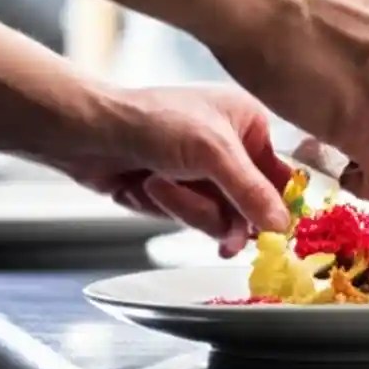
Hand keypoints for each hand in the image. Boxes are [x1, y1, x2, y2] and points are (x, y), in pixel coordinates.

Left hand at [59, 85, 292, 256]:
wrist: (86, 133)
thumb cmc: (154, 123)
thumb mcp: (213, 153)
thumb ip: (251, 192)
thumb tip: (282, 225)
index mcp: (247, 123)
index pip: (280, 175)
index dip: (277, 207)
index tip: (278, 237)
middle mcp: (229, 148)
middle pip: (249, 204)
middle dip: (223, 214)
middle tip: (226, 245)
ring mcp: (202, 173)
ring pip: (218, 216)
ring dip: (187, 207)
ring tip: (157, 183)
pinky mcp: (176, 194)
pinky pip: (189, 217)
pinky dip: (166, 207)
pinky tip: (145, 185)